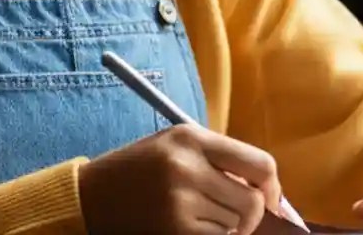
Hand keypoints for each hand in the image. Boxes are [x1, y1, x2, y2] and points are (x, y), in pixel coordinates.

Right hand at [79, 124, 281, 233]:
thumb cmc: (139, 170)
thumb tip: (267, 190)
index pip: (259, 163)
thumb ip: (218, 158)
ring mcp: (180, 199)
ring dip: (226, 228)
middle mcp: (188, 166)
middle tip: (234, 217)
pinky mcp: (173, 229)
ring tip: (198, 216)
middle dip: (250, 215)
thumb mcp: (176, 146)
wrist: (89, 196)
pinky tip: (191, 228)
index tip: (270, 199)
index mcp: (193, 138)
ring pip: (235, 225)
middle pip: (252, 202)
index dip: (273, 187)